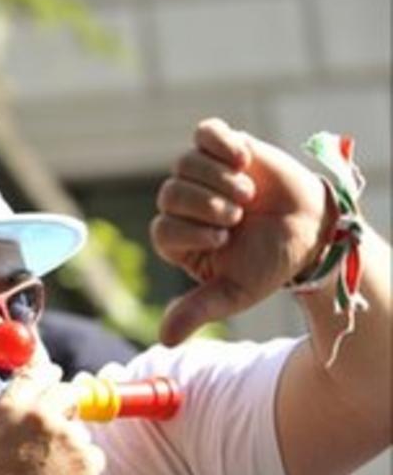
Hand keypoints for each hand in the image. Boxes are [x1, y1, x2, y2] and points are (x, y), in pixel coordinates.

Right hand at [0, 366, 104, 474]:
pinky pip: (93, 454)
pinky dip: (84, 466)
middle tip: (61, 423)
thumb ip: (14, 411)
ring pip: (81, 429)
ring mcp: (67, 435)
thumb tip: (35, 399)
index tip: (56, 375)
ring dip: (73, 443)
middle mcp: (39, 414)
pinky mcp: (86, 458)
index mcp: (11, 406)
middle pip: (68, 391)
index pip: (36, 373)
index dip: (49, 374)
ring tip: (50, 467)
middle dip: (69, 402)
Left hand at [151, 118, 329, 343]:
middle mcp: (183, 204)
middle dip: (206, 205)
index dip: (190, 230)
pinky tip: (242, 159)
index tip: (224, 239)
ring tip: (246, 195)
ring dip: (218, 179)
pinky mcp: (225, 148)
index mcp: (179, 238)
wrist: (310, 231)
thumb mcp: (235, 292)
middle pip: (170, 193)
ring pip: (186, 164)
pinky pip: (206, 134)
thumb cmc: (268, 263)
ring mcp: (202, 174)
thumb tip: (164, 340)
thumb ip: (198, 310)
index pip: (163, 228)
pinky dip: (220, 143)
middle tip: (238, 217)